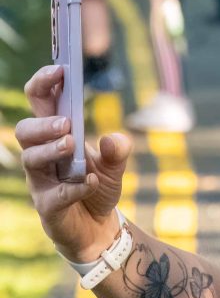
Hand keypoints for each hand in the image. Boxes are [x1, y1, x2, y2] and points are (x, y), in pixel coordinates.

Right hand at [18, 65, 132, 262]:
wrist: (98, 228)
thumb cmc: (97, 188)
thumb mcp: (114, 167)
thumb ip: (117, 152)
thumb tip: (115, 139)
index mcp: (56, 137)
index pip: (41, 104)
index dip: (44, 84)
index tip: (59, 70)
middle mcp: (42, 156)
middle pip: (25, 131)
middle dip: (43, 124)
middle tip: (66, 124)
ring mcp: (41, 182)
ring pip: (30, 160)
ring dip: (52, 150)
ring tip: (73, 146)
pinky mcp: (48, 207)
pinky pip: (51, 196)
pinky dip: (72, 188)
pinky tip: (90, 183)